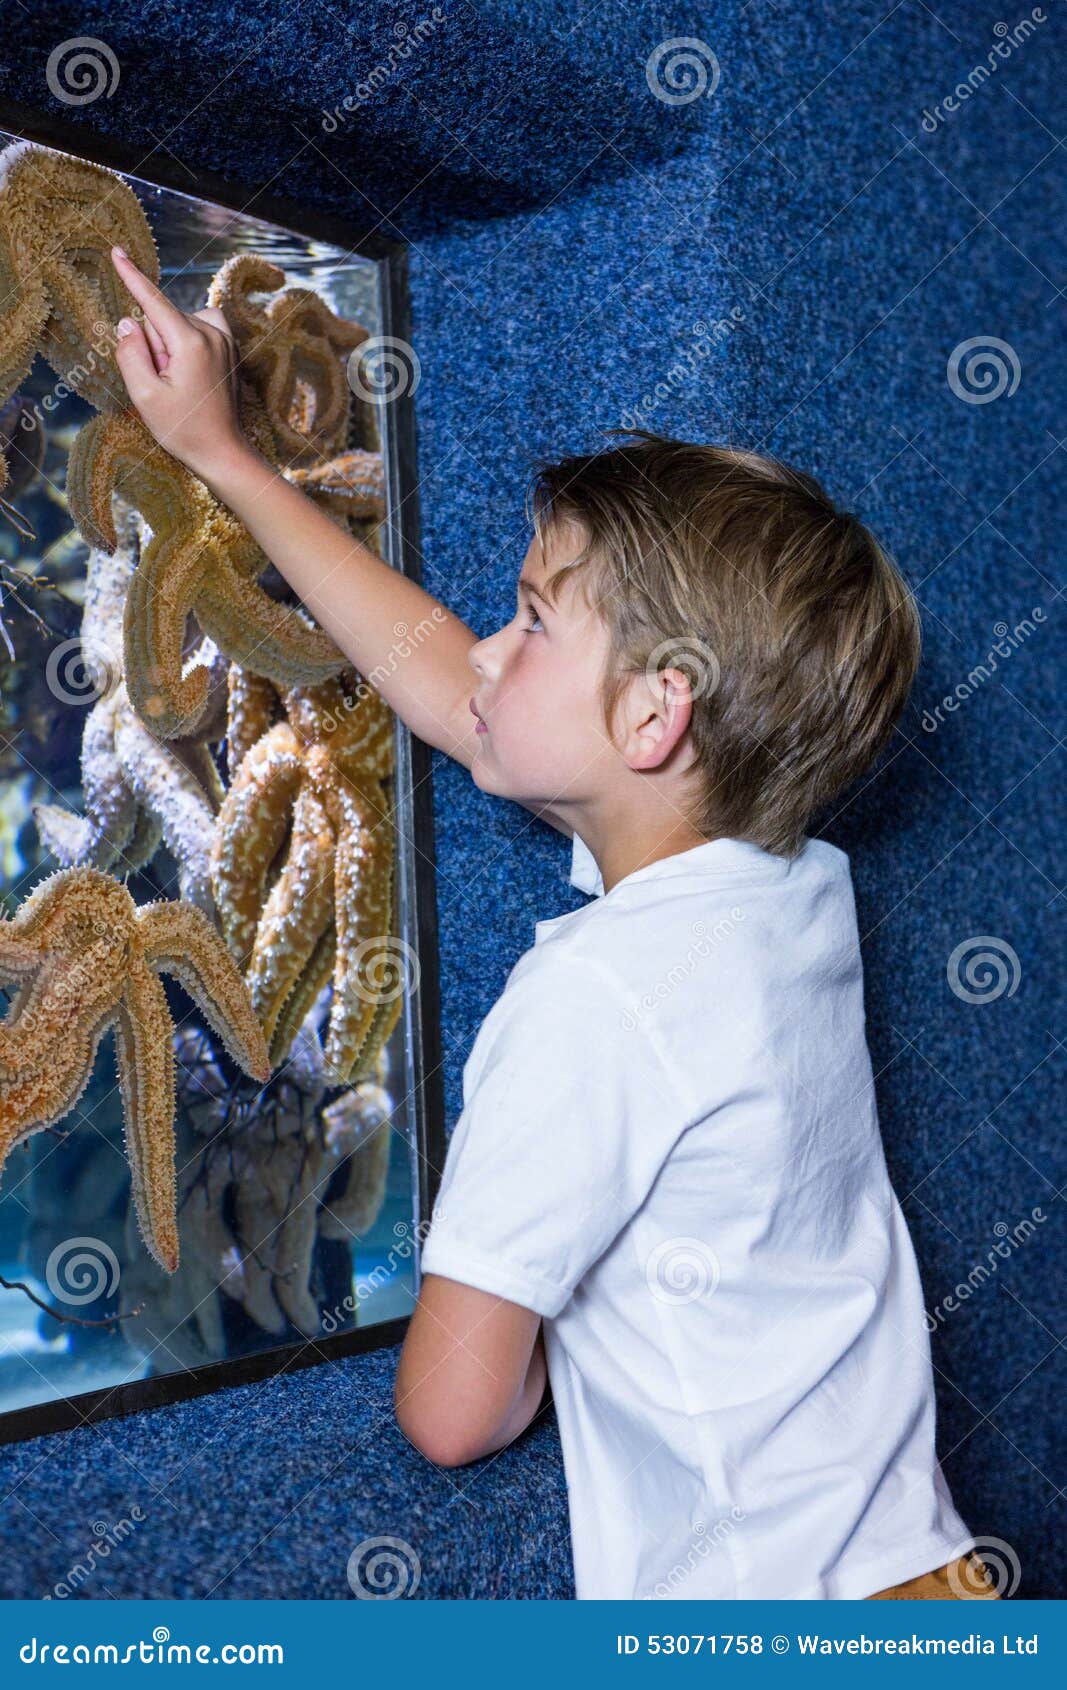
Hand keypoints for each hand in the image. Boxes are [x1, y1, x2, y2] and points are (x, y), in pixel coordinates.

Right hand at [109, 245, 248, 477]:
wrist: (224, 453)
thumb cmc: (184, 429)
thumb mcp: (145, 396)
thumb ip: (131, 354)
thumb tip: (128, 322)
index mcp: (192, 342)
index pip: (154, 301)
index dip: (132, 277)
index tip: (117, 252)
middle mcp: (213, 334)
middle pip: (164, 320)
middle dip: (155, 346)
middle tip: (165, 384)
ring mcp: (226, 341)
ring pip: (180, 325)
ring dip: (171, 347)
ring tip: (178, 382)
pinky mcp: (231, 349)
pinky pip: (200, 328)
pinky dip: (187, 342)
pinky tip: (189, 370)